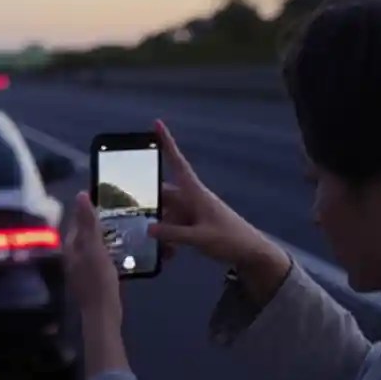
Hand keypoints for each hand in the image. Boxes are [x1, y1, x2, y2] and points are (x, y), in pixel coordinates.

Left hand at [64, 192, 129, 376]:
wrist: (103, 314)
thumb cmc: (98, 280)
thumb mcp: (94, 248)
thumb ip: (88, 223)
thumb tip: (81, 194)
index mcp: (71, 247)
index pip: (77, 221)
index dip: (90, 210)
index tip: (109, 199)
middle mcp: (73, 256)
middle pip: (86, 233)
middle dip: (101, 222)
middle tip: (123, 213)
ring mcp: (82, 268)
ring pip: (94, 245)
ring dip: (107, 236)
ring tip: (127, 228)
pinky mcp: (93, 278)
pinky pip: (101, 257)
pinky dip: (111, 251)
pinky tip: (124, 250)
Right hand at [148, 120, 289, 293]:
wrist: (251, 254)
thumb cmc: (229, 239)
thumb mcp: (199, 238)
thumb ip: (173, 233)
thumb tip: (148, 228)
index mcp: (195, 193)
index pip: (178, 163)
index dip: (167, 143)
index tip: (157, 123)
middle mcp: (191, 199)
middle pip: (163, 195)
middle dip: (149, 205)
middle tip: (129, 213)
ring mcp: (193, 213)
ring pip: (166, 215)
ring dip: (160, 230)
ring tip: (155, 248)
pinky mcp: (195, 226)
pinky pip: (174, 228)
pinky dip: (169, 240)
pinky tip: (166, 256)